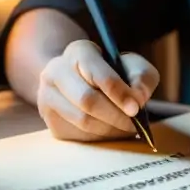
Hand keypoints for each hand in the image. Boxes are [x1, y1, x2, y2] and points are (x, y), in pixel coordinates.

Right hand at [37, 39, 159, 141]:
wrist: (83, 82)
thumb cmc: (113, 73)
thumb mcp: (132, 67)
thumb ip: (142, 78)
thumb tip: (138, 99)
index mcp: (78, 52)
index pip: (97, 73)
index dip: (119, 93)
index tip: (136, 109)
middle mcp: (56, 71)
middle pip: (87, 100)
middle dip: (115, 115)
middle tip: (134, 125)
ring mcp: (48, 96)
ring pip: (82, 121)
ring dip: (110, 129)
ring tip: (126, 128)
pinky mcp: (50, 120)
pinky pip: (77, 135)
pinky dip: (100, 137)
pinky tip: (110, 130)